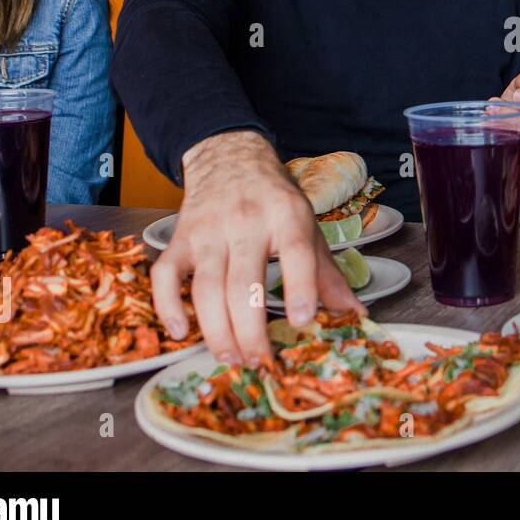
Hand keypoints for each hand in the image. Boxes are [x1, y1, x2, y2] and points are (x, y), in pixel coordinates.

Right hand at [150, 130, 365, 365]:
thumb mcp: (307, 227)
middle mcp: (245, 221)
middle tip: (260, 362)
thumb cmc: (274, 200)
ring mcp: (207, 231)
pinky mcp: (179, 239)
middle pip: (243, 284)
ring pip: (206, 287)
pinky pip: (164, 276)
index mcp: (286, 215)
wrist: (229, 157)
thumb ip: (327, 274)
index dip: (300, 287)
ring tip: (232, 359)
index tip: (303, 322)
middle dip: (250, 331)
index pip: (294, 250)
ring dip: (217, 330)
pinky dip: (169, 306)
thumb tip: (354, 315)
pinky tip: (182, 333)